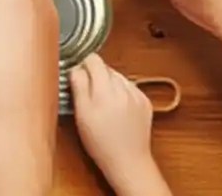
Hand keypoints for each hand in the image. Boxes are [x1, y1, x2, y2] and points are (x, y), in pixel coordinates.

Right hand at [69, 54, 170, 195]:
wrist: (128, 161)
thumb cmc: (101, 142)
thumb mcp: (81, 115)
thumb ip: (79, 86)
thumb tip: (76, 68)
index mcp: (105, 89)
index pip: (93, 60)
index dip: (83, 66)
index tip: (78, 77)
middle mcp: (123, 87)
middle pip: (106, 67)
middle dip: (96, 77)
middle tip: (89, 96)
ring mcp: (137, 94)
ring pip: (118, 77)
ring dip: (109, 85)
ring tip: (104, 106)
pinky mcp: (145, 102)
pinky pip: (130, 88)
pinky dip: (122, 93)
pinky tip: (117, 110)